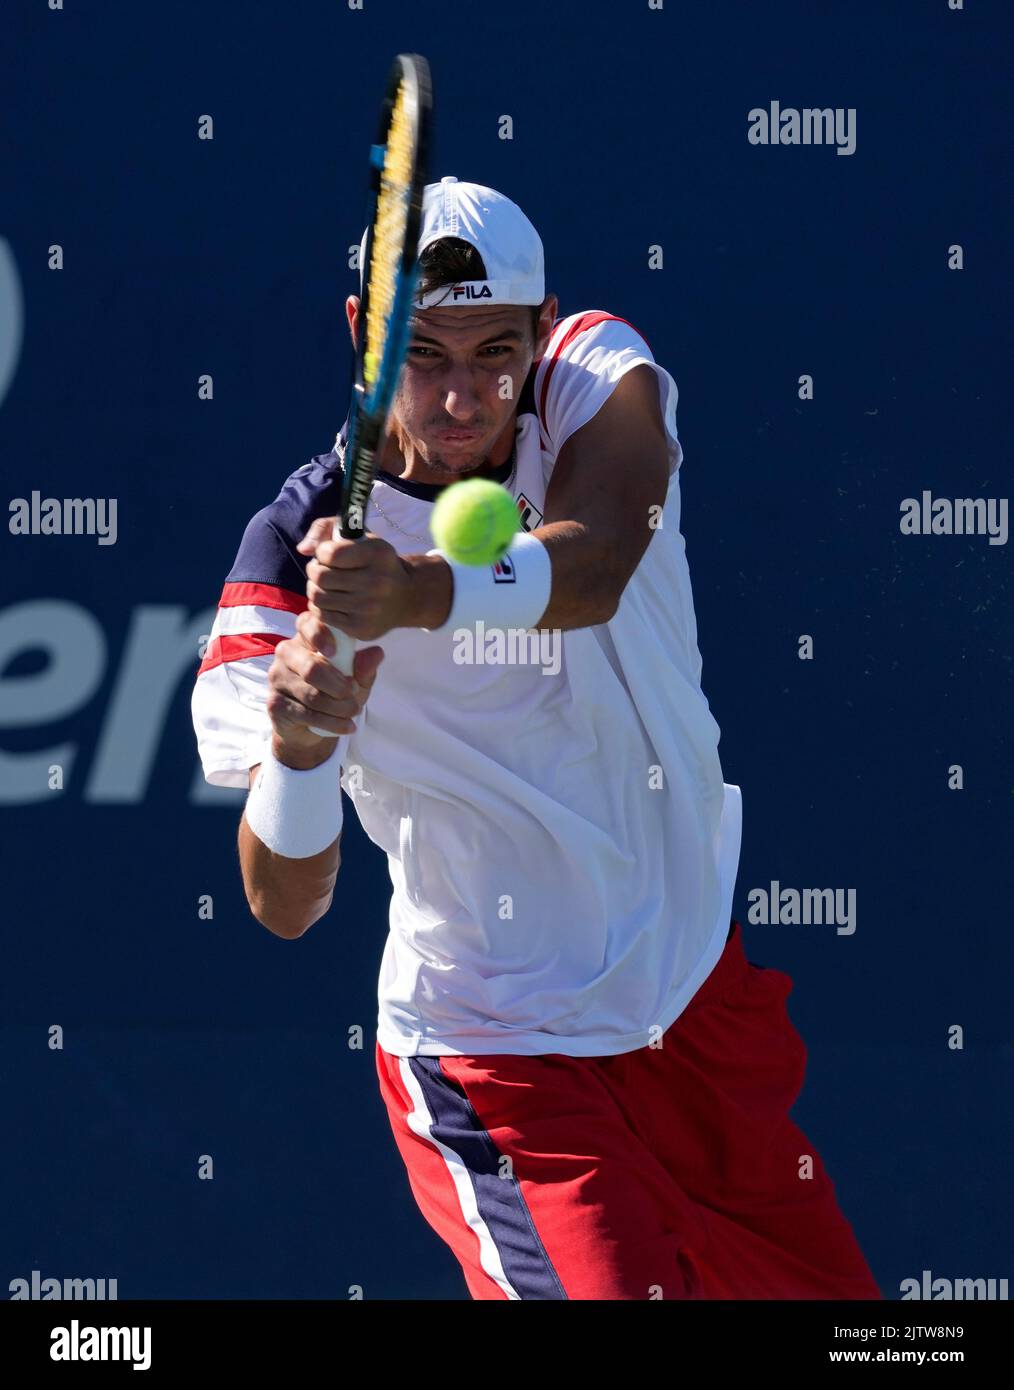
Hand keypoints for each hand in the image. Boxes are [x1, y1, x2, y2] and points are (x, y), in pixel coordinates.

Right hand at [266, 608, 384, 757]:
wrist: (310, 727)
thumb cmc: (335, 694)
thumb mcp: (356, 681)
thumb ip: (364, 668)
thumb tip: (377, 653)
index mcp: (306, 637)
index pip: (306, 623)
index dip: (319, 634)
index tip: (334, 652)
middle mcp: (286, 653)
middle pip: (311, 667)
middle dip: (339, 686)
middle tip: (355, 694)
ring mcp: (277, 677)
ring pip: (311, 694)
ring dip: (339, 708)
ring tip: (354, 711)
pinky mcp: (275, 703)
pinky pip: (306, 714)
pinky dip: (332, 723)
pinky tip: (347, 726)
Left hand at [296, 518, 414, 640]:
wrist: (406, 596)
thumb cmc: (375, 563)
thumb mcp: (360, 536)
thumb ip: (326, 528)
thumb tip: (303, 549)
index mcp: (377, 554)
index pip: (329, 553)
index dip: (321, 552)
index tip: (328, 554)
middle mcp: (376, 582)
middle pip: (320, 577)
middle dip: (314, 571)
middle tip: (321, 570)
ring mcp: (369, 608)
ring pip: (318, 598)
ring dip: (314, 589)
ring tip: (325, 585)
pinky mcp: (361, 628)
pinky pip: (324, 616)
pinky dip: (321, 607)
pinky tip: (331, 601)